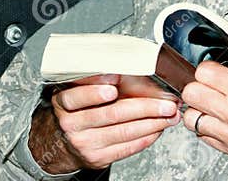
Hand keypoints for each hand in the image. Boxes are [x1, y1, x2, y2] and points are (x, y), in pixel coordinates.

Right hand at [29, 74, 180, 173]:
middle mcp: (72, 124)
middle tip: (165, 103)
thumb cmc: (73, 111)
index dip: (95, 91)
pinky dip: (145, 137)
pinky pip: (126, 148)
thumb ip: (92, 82)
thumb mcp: (72, 92)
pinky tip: (156, 129)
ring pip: (123, 132)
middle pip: (111, 114)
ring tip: (168, 116)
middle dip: (144, 108)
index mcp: (64, 103)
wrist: (59, 143)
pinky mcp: (97, 158)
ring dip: (151, 123)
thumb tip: (128, 69)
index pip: (77, 96)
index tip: (115, 82)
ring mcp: (85, 142)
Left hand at [181, 32, 227, 168]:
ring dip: (198, 108)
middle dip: (198, 85)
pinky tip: (218, 119)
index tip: (214, 69)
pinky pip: (203, 136)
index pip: (203, 73)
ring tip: (211, 103)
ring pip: (191, 118)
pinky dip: (206, 127)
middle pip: (191, 94)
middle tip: (210, 85)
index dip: (207, 67)